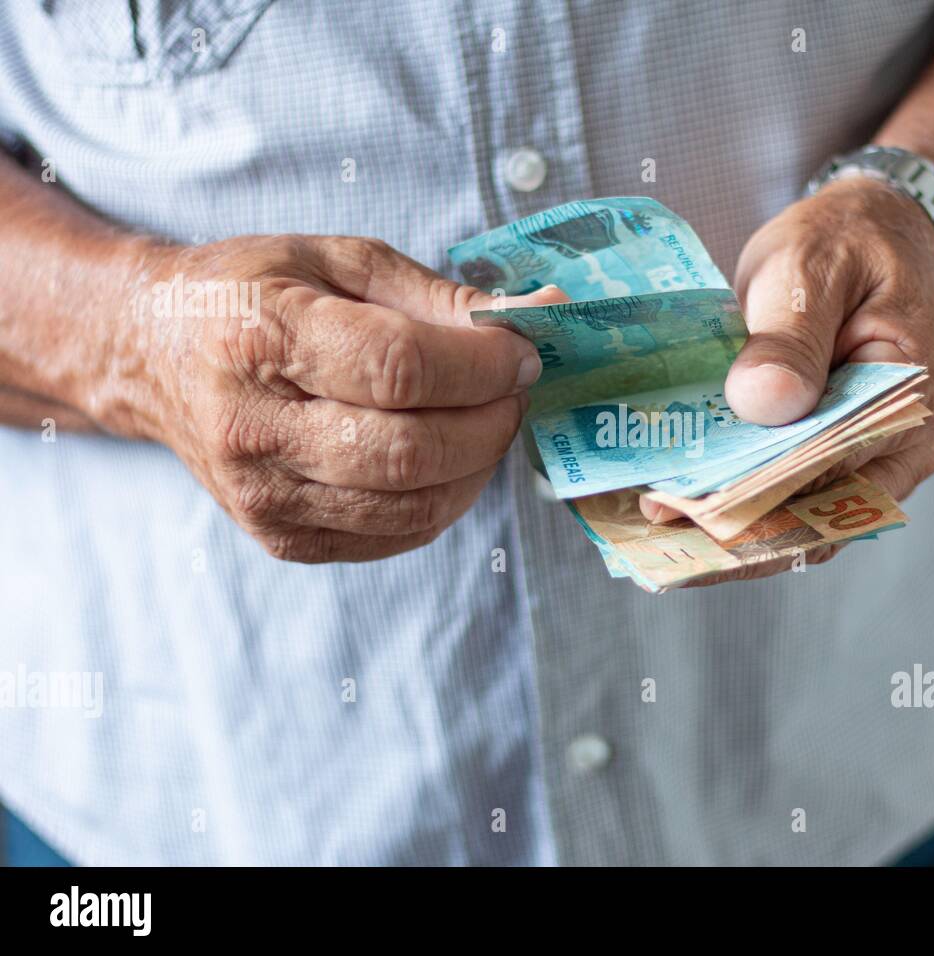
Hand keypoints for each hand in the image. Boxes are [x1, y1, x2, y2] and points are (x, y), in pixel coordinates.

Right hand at [125, 235, 565, 561]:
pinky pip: (394, 538)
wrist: (152, 353)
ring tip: (488, 420)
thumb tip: (535, 316)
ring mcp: (262, 495)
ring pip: (412, 507)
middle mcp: (251, 427)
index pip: (397, 369)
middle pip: (410, 451)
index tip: (522, 353)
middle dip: (491, 422)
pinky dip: (445, 501)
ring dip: (478, 466)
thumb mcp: (338, 260)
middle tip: (515, 389)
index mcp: (260, 335)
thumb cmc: (254, 293)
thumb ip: (435, 294)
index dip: (481, 365)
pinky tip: (448, 459)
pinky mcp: (280, 538)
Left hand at [641, 176, 933, 584]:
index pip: (831, 470)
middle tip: (647, 535)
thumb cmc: (849, 242)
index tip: (678, 509)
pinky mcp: (842, 453)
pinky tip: (682, 504)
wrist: (874, 230)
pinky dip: (744, 501)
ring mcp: (877, 456)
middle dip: (732, 530)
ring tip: (652, 531)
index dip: (753, 498)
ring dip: (732, 526)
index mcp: (913, 399)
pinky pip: (797, 493)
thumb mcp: (813, 270)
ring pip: (805, 514)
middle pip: (817, 510)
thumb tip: (762, 404)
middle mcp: (905, 444)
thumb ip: (791, 337)